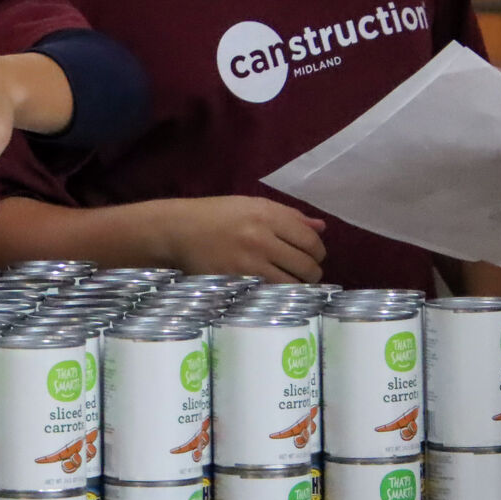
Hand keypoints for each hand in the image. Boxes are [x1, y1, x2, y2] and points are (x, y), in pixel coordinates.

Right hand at [154, 197, 326, 284]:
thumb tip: (322, 227)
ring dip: (299, 287)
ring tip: (293, 285)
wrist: (178, 230)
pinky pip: (270, 294)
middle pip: (306, 265)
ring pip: (292, 285)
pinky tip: (275, 291)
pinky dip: (278, 295)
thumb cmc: (217, 215)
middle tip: (306, 273)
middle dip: (312, 272)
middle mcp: (261, 238)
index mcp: (266, 215)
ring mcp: (248, 263)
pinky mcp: (237, 282)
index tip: (314, 256)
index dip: (319, 252)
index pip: (310, 240)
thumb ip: (289, 215)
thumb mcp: (252, 205)